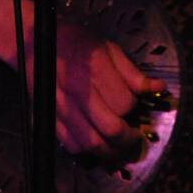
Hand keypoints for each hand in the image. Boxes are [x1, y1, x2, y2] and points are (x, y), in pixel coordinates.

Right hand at [22, 20, 167, 160]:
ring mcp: (62, 108)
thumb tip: (158, 88)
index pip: (125, 103)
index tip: (136, 106)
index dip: (135, 108)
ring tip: (119, 146)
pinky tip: (96, 144)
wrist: (34, 43)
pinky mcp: (49, 118)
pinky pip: (71, 145)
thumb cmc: (74, 41)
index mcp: (96, 70)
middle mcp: (79, 92)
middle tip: (134, 137)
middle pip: (111, 129)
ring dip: (111, 151)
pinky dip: (88, 152)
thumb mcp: (107, 47)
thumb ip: (132, 72)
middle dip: (129, 139)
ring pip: (92, 144)